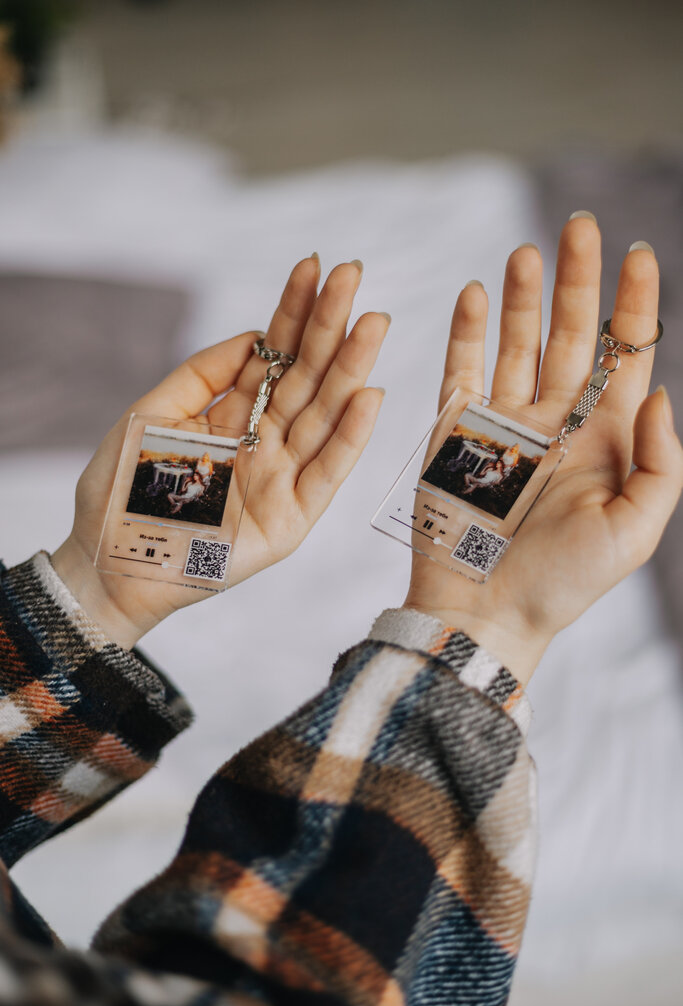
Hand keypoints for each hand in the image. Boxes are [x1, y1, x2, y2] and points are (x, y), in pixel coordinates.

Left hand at [53, 256, 388, 648]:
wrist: (110, 561)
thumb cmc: (124, 489)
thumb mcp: (153, 413)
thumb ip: (203, 374)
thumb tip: (255, 335)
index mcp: (235, 415)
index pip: (275, 356)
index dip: (295, 312)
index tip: (317, 266)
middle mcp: (267, 442)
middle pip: (307, 378)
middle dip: (330, 327)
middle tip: (354, 275)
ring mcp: (282, 479)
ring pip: (324, 417)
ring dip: (351, 370)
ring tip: (372, 323)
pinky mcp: (291, 520)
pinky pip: (326, 474)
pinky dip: (349, 438)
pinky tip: (368, 395)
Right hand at [404, 215, 681, 684]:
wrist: (486, 613)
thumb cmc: (562, 584)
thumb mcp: (635, 532)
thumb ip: (660, 463)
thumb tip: (659, 392)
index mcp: (605, 440)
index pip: (626, 356)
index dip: (635, 305)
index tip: (638, 254)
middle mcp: (557, 422)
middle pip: (574, 335)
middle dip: (578, 281)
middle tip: (578, 227)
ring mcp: (504, 423)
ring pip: (517, 344)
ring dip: (522, 298)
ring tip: (526, 251)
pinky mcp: (456, 432)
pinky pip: (462, 371)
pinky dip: (466, 332)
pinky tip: (473, 293)